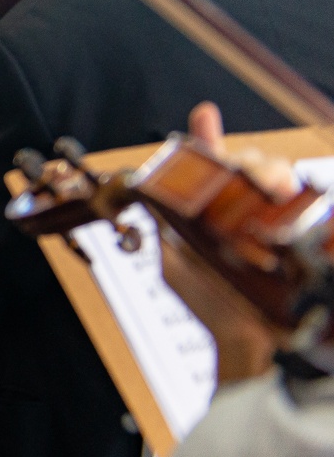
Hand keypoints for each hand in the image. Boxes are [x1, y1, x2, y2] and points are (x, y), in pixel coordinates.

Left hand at [160, 101, 294, 382]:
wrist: (246, 343)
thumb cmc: (211, 307)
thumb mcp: (176, 263)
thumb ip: (165, 228)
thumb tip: (146, 198)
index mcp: (213, 212)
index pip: (210, 166)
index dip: (207, 138)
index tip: (203, 113)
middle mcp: (246, 211)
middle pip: (252, 165)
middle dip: (252, 160)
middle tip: (250, 174)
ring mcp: (276, 222)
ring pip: (280, 177)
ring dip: (274, 172)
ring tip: (271, 184)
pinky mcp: (304, 234)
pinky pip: (310, 202)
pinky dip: (301, 192)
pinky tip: (290, 190)